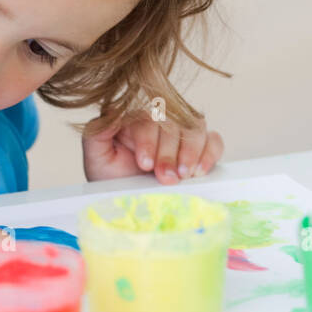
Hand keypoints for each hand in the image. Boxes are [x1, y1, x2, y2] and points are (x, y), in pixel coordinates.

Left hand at [82, 109, 223, 184]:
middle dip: (169, 154)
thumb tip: (111, 113)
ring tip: (183, 175)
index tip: (144, 165)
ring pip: (196, 129)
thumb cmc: (111, 177)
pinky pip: (214, 141)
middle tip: (165, 177)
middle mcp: (162, 121)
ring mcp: (183, 132)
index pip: (148, 121)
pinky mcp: (202, 146)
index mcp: (136, 119)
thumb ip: (97, 133)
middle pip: (174, 126)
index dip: (148, 142)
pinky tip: (199, 171)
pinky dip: (210, 154)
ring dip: (191, 154)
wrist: (127, 198)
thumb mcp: (96, 157)